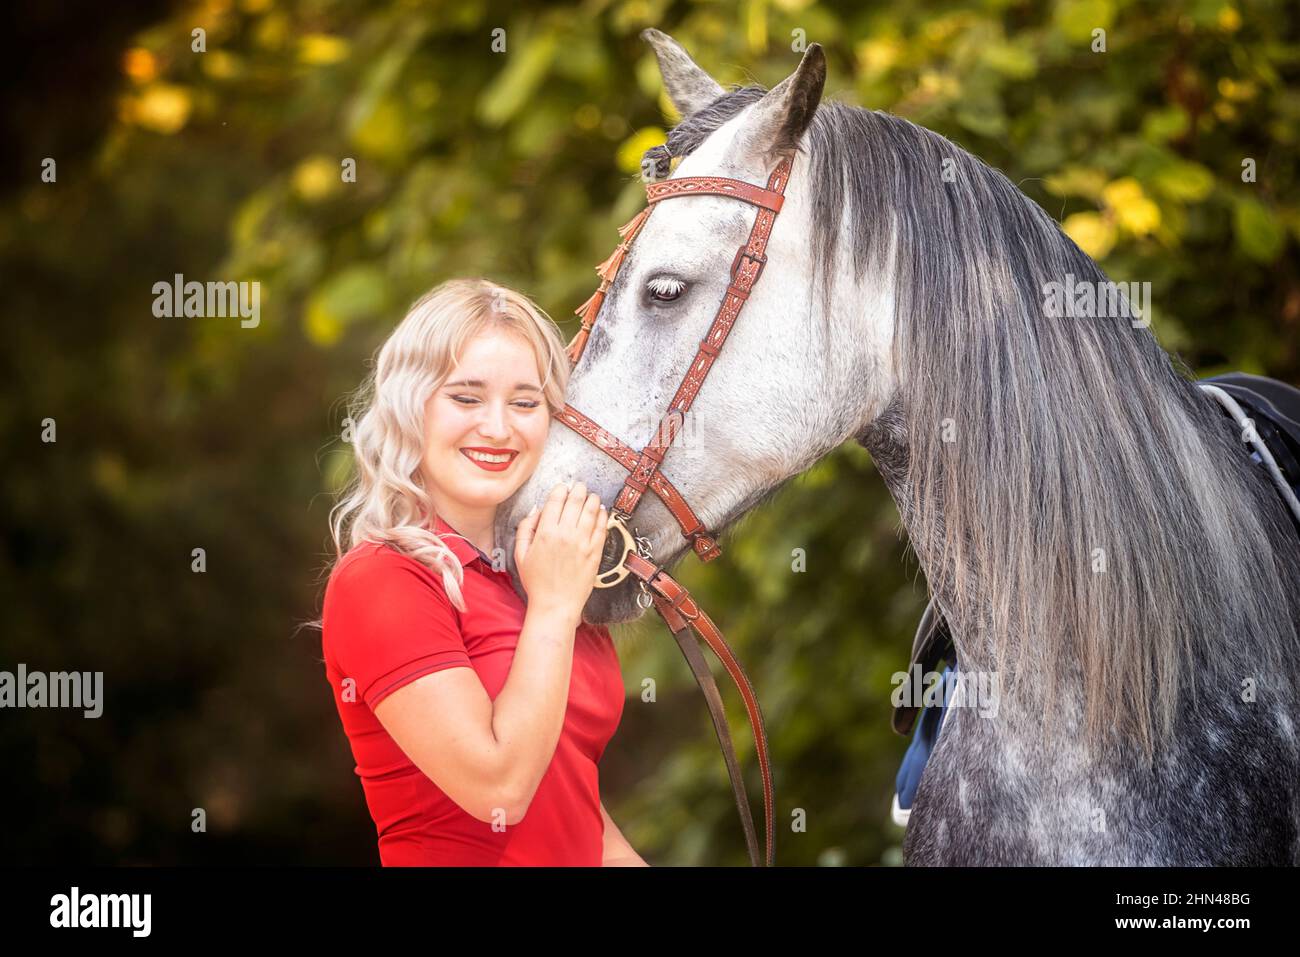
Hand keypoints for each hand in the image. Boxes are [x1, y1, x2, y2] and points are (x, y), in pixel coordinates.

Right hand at [514, 481, 607, 618]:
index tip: (563, 487)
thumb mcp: (521, 555)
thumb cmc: (536, 582)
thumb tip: (536, 510)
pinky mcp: (595, 552)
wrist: (556, 605)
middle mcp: (566, 534)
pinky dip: (603, 515)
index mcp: (545, 532)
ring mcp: (583, 542)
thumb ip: (525, 529)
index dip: (560, 489)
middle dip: (578, 489)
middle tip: (580, 486)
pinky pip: (602, 527)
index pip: (555, 500)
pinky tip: (601, 511)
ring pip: (591, 510)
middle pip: (575, 501)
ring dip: (592, 498)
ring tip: (591, 495)